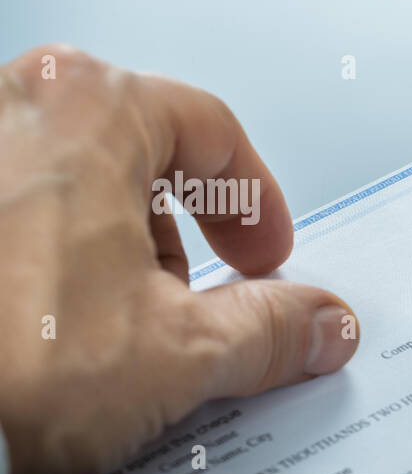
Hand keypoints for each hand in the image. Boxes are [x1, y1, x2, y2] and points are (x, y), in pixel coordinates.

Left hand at [0, 45, 358, 473]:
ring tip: (121, 326)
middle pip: (133, 149)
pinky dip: (45, 259)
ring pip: (64, 180)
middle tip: (200, 293)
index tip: (265, 254)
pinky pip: (9, 215)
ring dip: (111, 245)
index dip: (256, 202)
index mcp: (84, 108)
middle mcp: (5, 108)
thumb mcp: (183, 352)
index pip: (209, 130)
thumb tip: (319, 323)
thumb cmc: (5, 366)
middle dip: (180, 228)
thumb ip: (272, 328)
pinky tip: (51, 330)